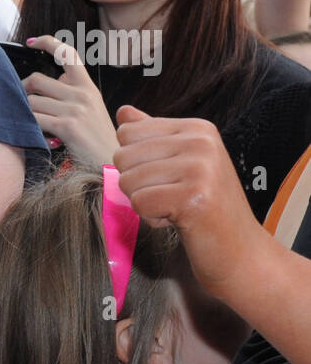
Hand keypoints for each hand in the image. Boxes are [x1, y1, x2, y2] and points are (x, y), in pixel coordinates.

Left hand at [23, 34, 118, 165]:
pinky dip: (29, 127)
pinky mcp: (68, 126)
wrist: (110, 164)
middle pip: (37, 79)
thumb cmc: (96, 141)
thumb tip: (51, 78)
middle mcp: (82, 94)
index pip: (68, 53)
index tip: (31, 42)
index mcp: (88, 87)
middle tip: (21, 101)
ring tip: (35, 125)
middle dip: (23, 90)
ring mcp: (75, 109)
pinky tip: (39, 136)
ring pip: (31, 101)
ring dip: (26, 113)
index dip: (47, 42)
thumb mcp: (90, 110)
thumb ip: (72, 93)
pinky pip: (34, 118)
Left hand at [113, 105, 262, 298]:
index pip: (127, 132)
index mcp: (197, 128)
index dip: (136, 162)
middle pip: (122, 157)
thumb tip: (123, 111)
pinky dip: (152, 219)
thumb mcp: (180, 163)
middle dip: (137, 185)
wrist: (240, 251)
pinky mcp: (192, 197)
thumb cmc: (205, 208)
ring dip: (145, 203)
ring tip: (176, 208)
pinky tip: (179, 220)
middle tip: (172, 197)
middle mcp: (200, 142)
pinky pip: (138, 203)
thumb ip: (151, 136)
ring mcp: (199, 168)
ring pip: (127, 181)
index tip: (168, 177)